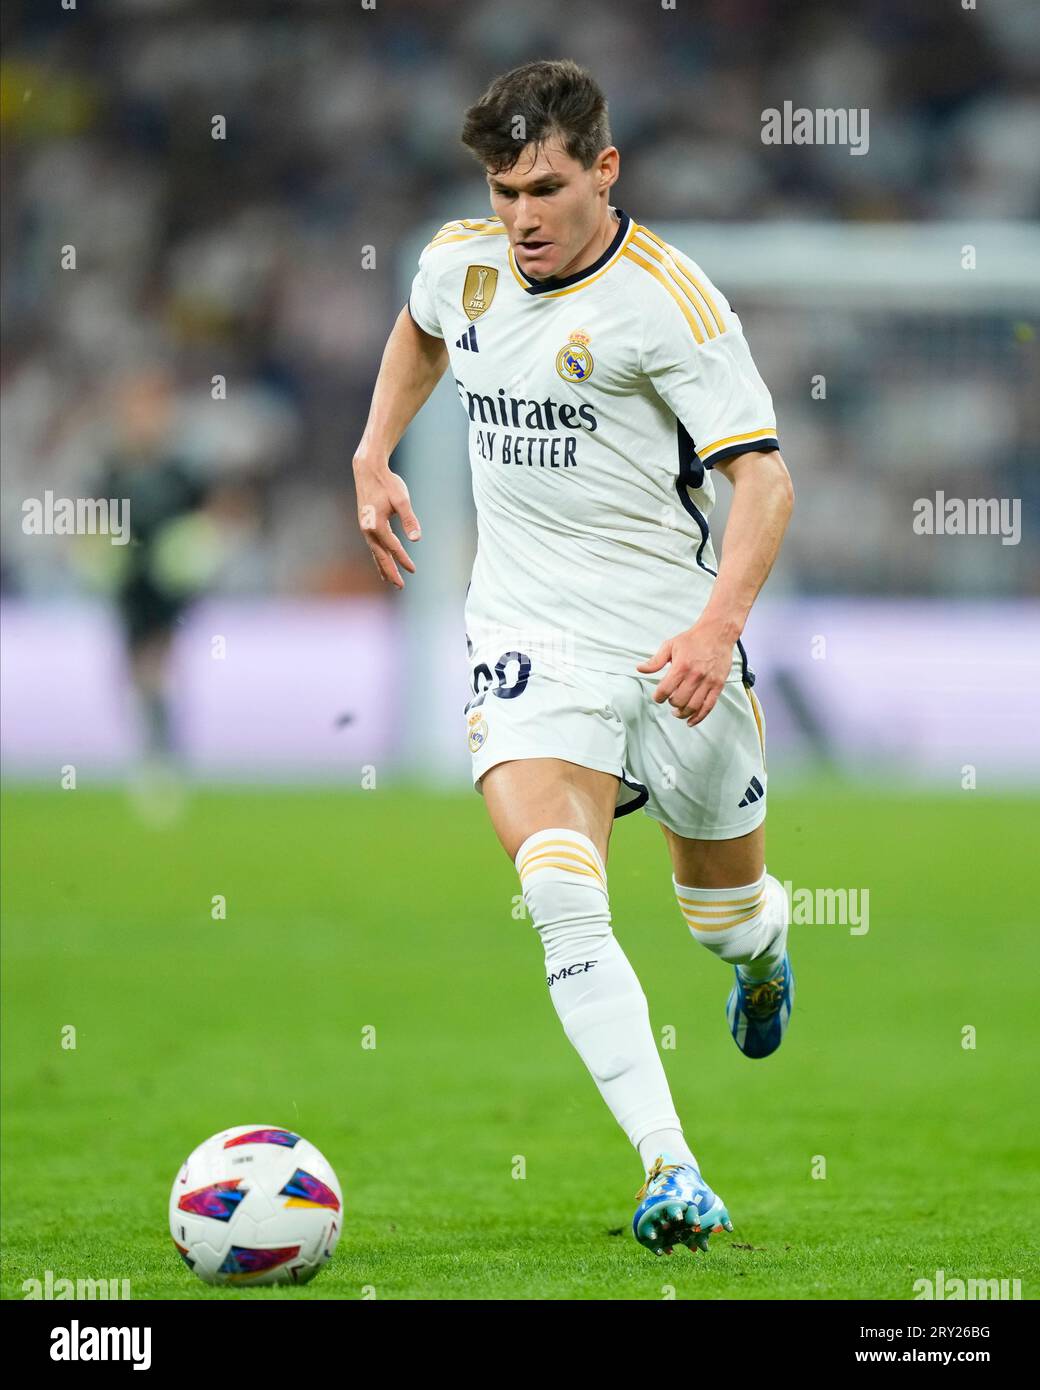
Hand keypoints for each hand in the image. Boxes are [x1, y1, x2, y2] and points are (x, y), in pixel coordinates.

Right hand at [353, 457, 420, 588]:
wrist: (368, 469)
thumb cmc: (387, 483)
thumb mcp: (402, 500)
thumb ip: (409, 520)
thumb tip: (417, 539)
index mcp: (377, 524)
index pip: (393, 547)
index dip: (404, 560)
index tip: (413, 570)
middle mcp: (368, 529)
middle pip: (380, 556)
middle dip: (390, 572)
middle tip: (400, 586)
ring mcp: (365, 527)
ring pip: (375, 552)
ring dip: (383, 567)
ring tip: (390, 581)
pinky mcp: (365, 524)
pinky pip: (372, 545)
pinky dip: (378, 556)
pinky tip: (383, 561)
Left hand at [635, 619, 736, 725]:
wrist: (718, 633)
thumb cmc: (693, 639)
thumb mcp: (670, 645)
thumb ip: (655, 661)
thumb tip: (640, 669)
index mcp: (681, 666)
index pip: (665, 690)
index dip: (658, 697)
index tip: (658, 697)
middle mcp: (695, 676)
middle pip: (679, 701)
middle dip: (671, 704)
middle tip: (670, 700)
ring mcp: (708, 682)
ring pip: (693, 706)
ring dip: (682, 713)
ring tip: (677, 712)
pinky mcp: (718, 685)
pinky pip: (708, 706)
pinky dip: (698, 717)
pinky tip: (690, 721)